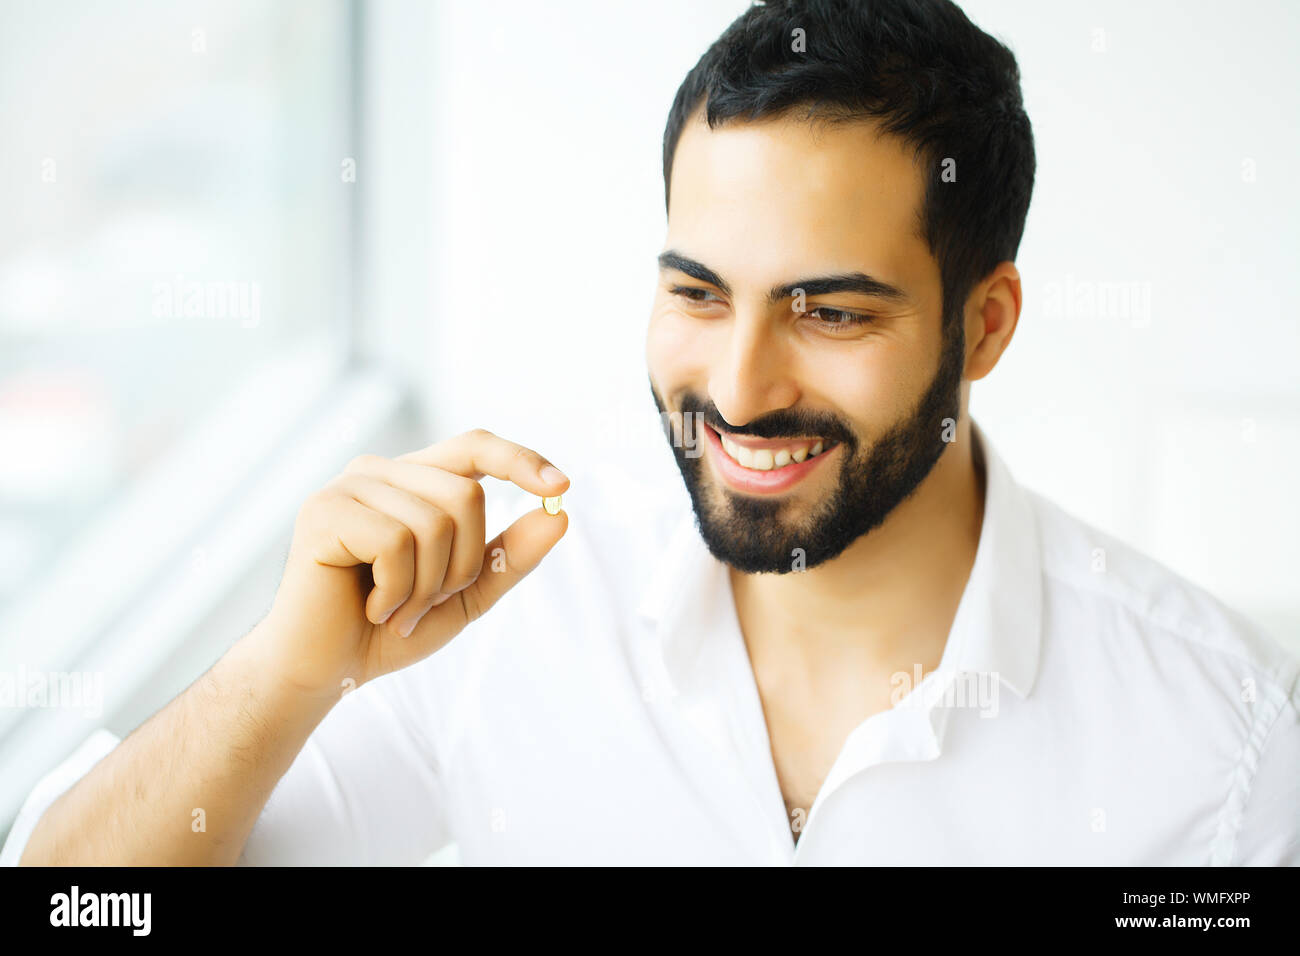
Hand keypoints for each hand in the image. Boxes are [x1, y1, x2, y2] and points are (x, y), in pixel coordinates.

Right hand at [258, 428, 568, 697]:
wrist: (323, 672)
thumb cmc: (389, 629)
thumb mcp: (466, 593)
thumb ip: (509, 556)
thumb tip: (559, 516)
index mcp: (413, 480)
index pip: (475, 447)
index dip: (520, 460)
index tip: (561, 487)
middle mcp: (380, 471)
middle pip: (467, 495)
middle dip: (463, 565)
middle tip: (426, 603)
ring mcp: (348, 486)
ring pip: (436, 522)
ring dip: (428, 586)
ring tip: (396, 610)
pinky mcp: (323, 511)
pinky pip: (396, 542)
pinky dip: (397, 591)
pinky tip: (372, 608)